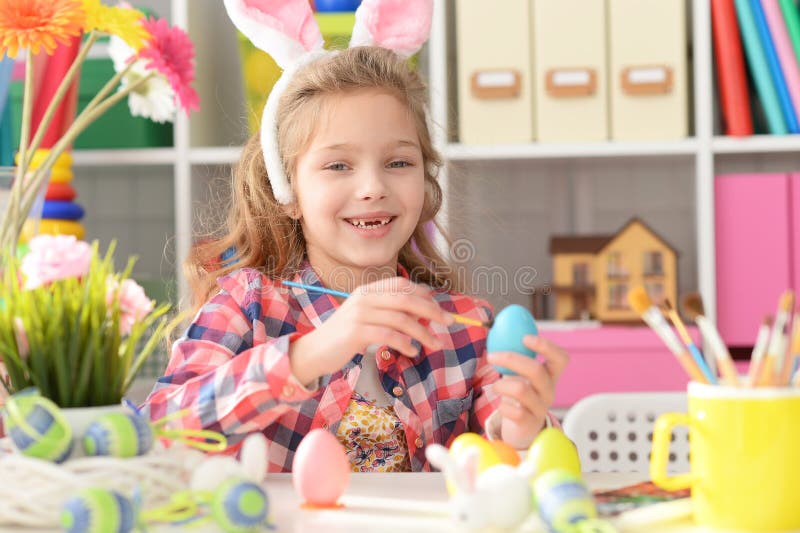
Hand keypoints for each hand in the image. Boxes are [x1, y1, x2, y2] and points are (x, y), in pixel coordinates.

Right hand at [290, 277, 453, 384]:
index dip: (424, 294)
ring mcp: (359, 314)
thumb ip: (390, 313)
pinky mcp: (356, 332)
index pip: (402, 285)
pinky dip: (405, 343)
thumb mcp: (367, 319)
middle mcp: (364, 297)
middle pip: (406, 299)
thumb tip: (424, 315)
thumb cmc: (344, 338)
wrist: (314, 352)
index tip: (440, 309)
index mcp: (368, 291)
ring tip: (435, 344)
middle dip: (432, 310)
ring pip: (401, 318)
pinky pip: (389, 336)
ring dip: (423, 332)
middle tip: (449, 323)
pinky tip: (413, 351)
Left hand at [487, 335, 568, 448]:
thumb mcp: (520, 373)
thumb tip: (497, 326)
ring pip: (521, 390)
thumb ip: (515, 354)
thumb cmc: (519, 393)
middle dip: (511, 359)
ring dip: (501, 385)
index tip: (525, 337)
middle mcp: (549, 391)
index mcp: (550, 375)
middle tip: (492, 355)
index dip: (546, 346)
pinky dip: (502, 406)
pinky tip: (501, 405)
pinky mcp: (529, 423)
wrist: (521, 428)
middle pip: (537, 371)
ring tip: (495, 387)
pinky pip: (514, 412)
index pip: (560, 358)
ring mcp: (541, 408)